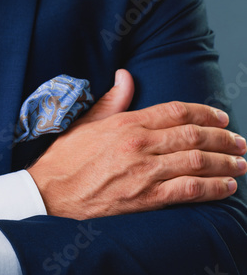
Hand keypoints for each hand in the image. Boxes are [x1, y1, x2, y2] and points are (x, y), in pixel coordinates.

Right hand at [27, 69, 246, 218]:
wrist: (48, 194)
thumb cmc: (65, 159)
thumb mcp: (86, 122)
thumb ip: (113, 100)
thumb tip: (125, 76)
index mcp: (127, 123)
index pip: (177, 111)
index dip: (206, 112)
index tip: (222, 117)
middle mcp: (139, 144)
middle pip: (194, 135)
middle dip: (223, 138)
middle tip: (240, 142)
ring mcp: (144, 172)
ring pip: (197, 161)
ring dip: (224, 162)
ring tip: (240, 164)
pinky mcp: (145, 198)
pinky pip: (188, 190)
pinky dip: (212, 188)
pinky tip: (225, 187)